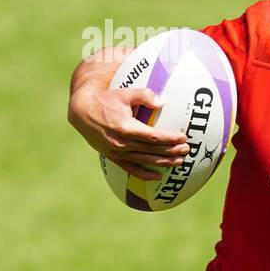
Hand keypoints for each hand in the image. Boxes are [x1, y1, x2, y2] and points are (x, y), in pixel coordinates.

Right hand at [68, 50, 188, 180]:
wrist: (82, 111)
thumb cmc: (106, 100)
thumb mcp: (125, 93)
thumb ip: (144, 96)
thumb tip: (162, 103)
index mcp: (125, 128)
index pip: (153, 137)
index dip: (170, 138)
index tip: (183, 137)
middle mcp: (121, 143)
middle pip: (152, 150)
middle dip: (172, 151)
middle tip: (186, 150)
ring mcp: (117, 152)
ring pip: (145, 161)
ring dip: (164, 162)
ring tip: (180, 161)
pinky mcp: (112, 157)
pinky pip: (131, 169)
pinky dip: (144, 174)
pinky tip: (158, 177)